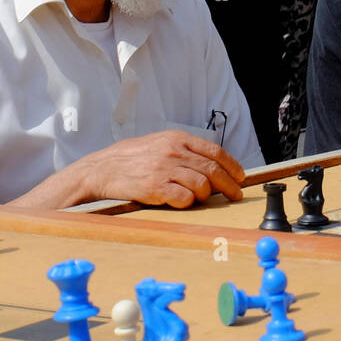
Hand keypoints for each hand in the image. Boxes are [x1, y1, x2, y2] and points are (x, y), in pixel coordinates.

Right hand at [78, 131, 246, 206]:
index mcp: (177, 138)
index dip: (232, 166)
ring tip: (198, 198)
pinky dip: (188, 202)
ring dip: (205, 195)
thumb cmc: (130, 158)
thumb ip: (183, 150)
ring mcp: (164, 169)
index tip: (240, 177)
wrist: (100, 169)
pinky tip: (182, 201)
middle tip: (235, 196)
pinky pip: (184, 198)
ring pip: (202, 185)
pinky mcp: (155, 188)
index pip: (215, 151)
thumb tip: (212, 164)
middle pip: (213, 169)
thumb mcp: (159, 143)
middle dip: (229, 185)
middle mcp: (173, 152)